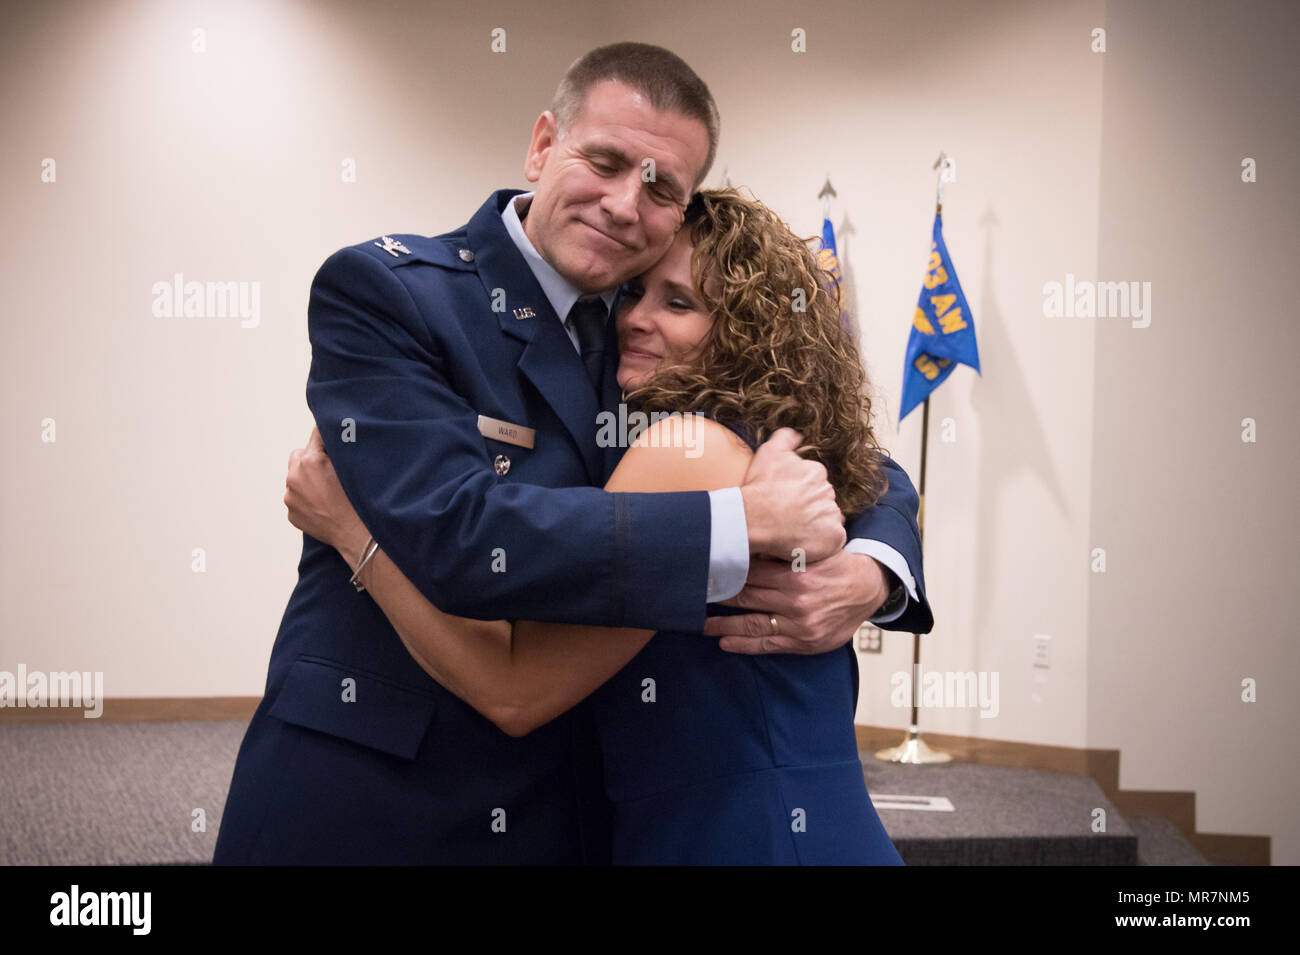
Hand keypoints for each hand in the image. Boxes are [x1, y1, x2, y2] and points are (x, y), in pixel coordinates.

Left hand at [284, 427, 370, 561]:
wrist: (355, 534)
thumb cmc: (358, 499)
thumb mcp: (351, 466)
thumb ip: (338, 447)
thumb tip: (332, 434)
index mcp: (309, 460)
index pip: (316, 435)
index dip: (327, 436)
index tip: (333, 438)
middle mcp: (294, 476)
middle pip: (299, 454)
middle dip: (312, 457)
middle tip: (330, 468)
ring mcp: (290, 496)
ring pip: (296, 477)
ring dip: (307, 478)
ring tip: (327, 490)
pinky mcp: (291, 512)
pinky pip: (296, 497)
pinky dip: (306, 497)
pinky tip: (323, 504)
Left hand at [703, 551, 889, 654]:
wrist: (867, 588)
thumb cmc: (835, 565)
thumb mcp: (812, 551)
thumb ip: (783, 552)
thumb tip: (747, 544)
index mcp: (794, 573)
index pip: (749, 572)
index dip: (724, 572)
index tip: (703, 571)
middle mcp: (794, 599)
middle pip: (745, 597)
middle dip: (717, 597)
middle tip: (693, 595)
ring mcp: (798, 623)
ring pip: (751, 624)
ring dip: (722, 625)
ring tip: (701, 624)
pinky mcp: (803, 641)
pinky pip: (768, 645)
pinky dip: (744, 645)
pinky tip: (725, 643)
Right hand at [738, 428, 844, 561]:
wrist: (756, 518)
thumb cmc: (760, 487)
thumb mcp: (769, 452)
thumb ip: (785, 438)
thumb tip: (797, 434)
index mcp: (816, 472)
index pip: (815, 483)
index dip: (800, 494)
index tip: (787, 501)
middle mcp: (828, 491)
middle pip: (822, 502)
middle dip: (810, 509)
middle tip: (789, 518)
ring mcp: (833, 515)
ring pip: (828, 521)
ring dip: (816, 526)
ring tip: (794, 532)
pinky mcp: (834, 537)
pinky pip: (833, 541)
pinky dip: (822, 543)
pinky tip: (803, 542)